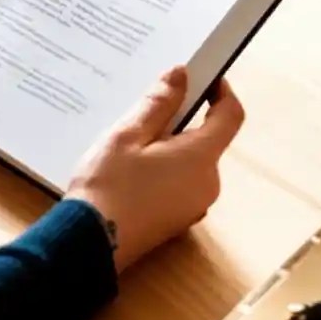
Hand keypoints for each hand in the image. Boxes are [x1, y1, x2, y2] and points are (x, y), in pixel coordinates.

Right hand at [66, 66, 244, 272]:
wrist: (89, 244)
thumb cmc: (108, 186)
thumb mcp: (128, 135)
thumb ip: (159, 103)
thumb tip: (181, 75)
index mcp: (201, 157)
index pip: (230, 115)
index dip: (222, 91)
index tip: (206, 76)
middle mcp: (207, 183)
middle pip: (208, 140)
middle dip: (183, 121)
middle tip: (146, 111)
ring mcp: (194, 206)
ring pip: (191, 163)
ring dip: (170, 147)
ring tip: (130, 143)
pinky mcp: (178, 221)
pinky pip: (180, 184)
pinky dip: (165, 170)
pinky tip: (132, 171)